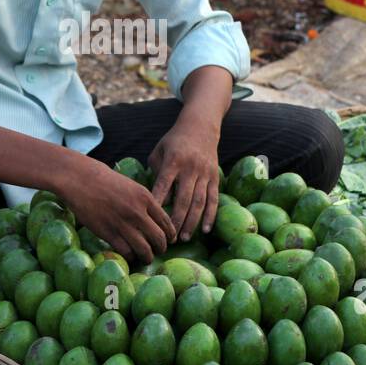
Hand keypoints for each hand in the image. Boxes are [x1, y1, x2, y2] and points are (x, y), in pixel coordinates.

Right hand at [58, 156, 176, 264]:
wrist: (79, 178)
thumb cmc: (103, 179)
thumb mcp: (131, 185)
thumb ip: (143, 201)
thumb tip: (153, 218)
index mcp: (145, 197)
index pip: (166, 222)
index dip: (170, 234)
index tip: (169, 240)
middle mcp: (137, 212)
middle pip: (159, 238)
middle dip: (161, 248)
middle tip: (159, 251)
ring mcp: (123, 224)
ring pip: (144, 250)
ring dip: (147, 257)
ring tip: (145, 258)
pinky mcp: (108, 233)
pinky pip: (125, 252)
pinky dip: (129, 257)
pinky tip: (129, 255)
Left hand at [148, 113, 220, 241]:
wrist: (201, 126)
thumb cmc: (174, 141)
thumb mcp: (159, 150)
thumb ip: (155, 171)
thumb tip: (153, 198)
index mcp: (174, 160)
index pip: (164, 184)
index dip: (157, 201)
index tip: (150, 219)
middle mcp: (190, 168)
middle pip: (183, 198)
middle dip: (175, 219)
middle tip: (168, 237)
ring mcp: (205, 173)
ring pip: (199, 202)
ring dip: (192, 222)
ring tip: (183, 237)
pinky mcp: (215, 178)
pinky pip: (213, 200)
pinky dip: (210, 216)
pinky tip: (205, 230)